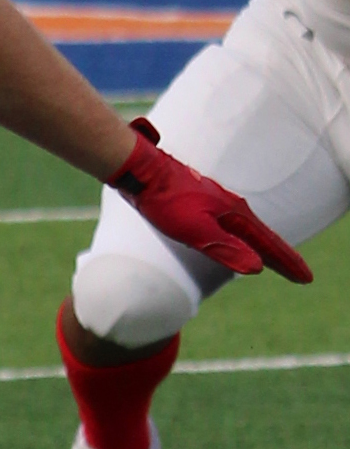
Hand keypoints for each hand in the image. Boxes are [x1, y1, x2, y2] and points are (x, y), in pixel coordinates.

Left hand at [110, 118, 311, 282]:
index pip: (269, 244)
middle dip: (282, 257)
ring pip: (248, 230)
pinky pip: (232, 224)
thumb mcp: (194, 230)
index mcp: (235, 215)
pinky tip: (236, 239)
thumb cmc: (166, 200)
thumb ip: (224, 248)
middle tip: (300, 275)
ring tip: (274, 261)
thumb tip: (257, 268)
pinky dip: (244, 237)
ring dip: (264, 247)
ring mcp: (218, 202)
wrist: (142, 170)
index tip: (306, 278)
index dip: (288, 263)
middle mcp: (232, 207)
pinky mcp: (202, 202)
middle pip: (264, 237)